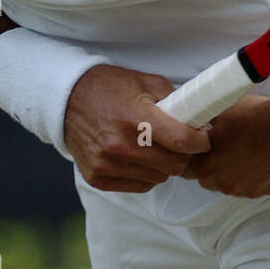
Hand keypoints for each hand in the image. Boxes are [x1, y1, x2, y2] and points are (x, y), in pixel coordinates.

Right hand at [64, 64, 210, 192]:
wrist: (68, 99)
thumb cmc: (111, 88)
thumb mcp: (145, 82)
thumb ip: (175, 101)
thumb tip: (202, 119)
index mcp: (135, 118)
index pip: (181, 141)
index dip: (199, 141)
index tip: (202, 138)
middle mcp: (120, 145)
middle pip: (174, 165)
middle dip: (181, 154)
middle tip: (176, 143)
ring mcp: (107, 164)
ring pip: (158, 178)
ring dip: (162, 166)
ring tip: (152, 147)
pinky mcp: (97, 178)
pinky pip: (139, 186)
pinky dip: (144, 174)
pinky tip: (136, 157)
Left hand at [180, 93, 269, 198]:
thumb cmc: (255, 118)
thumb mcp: (220, 112)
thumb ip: (206, 121)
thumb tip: (200, 117)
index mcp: (208, 169)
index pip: (188, 170)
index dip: (192, 157)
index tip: (198, 149)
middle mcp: (227, 185)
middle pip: (212, 180)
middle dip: (214, 166)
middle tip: (224, 146)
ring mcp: (251, 190)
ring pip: (238, 184)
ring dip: (239, 171)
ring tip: (250, 148)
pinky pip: (262, 183)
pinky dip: (262, 172)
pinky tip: (268, 154)